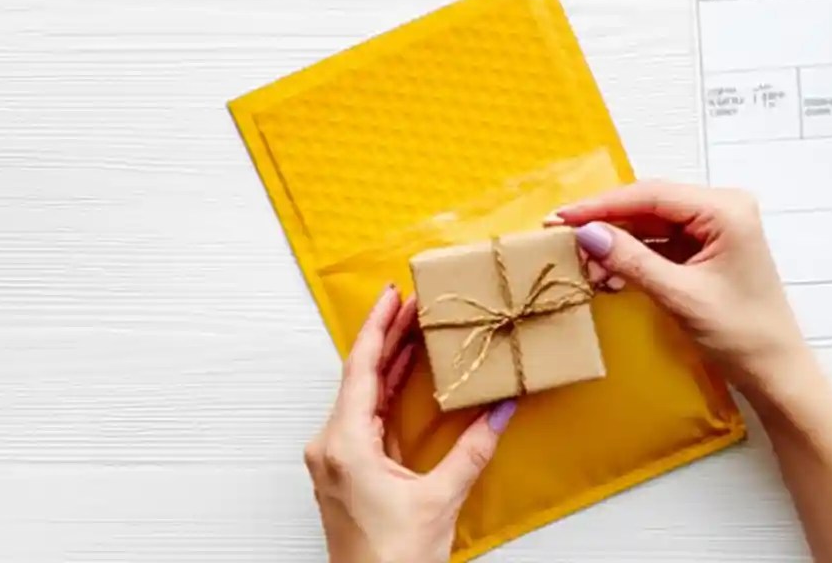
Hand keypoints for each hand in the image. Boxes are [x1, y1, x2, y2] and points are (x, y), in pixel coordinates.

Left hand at [304, 285, 517, 562]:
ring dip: (391, 362)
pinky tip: (409, 376)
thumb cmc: (390, 561)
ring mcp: (339, 459)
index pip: (361, 369)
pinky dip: (390, 392)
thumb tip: (499, 411)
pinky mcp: (351, 471)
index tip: (392, 296)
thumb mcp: (440, 499)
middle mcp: (333, 447)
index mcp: (345, 445)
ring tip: (415, 328)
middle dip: (389, 336)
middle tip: (414, 303)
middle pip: (361, 376)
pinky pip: (368, 417)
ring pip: (364, 395)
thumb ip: (472, 450)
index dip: (378, 327)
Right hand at [554, 181, 809, 393]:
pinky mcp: (707, 250)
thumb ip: (632, 261)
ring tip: (581, 261)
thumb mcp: (680, 296)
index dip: (603, 205)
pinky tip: (607, 271)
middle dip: (606, 222)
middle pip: (650, 205)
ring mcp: (715, 229)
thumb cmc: (740, 334)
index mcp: (725, 209)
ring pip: (652, 225)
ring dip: (617, 242)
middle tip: (560, 234)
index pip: (652, 195)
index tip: (561, 217)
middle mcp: (722, 208)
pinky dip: (634, 257)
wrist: (775, 371)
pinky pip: (661, 244)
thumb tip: (586, 233)